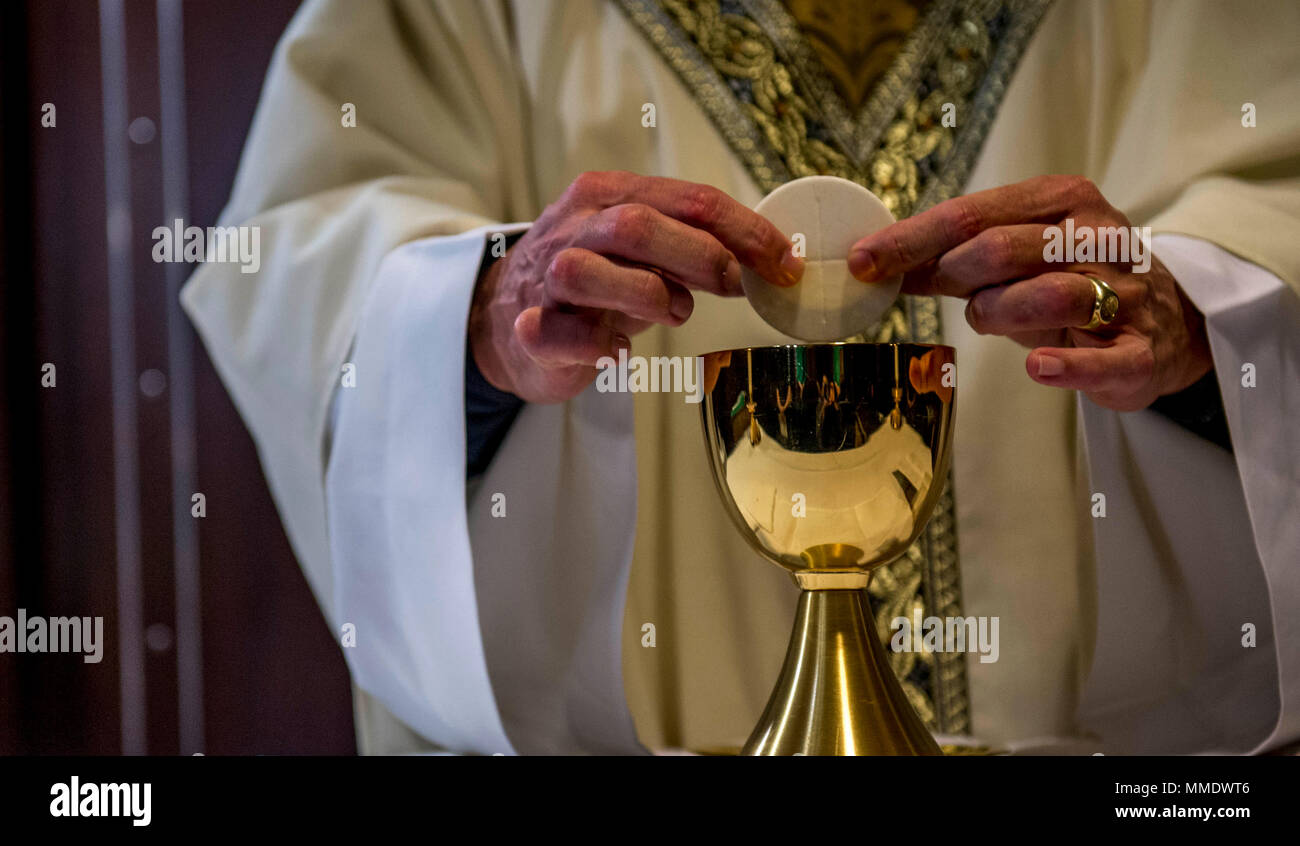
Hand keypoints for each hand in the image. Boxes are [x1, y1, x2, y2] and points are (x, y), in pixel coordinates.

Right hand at [470, 171, 802, 403]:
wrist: (505, 317)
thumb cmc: (593, 282)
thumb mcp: (641, 249)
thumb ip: (690, 243)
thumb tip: (766, 257)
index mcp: (608, 195)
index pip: (687, 199)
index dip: (745, 230)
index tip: (785, 263)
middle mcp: (574, 228)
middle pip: (639, 225)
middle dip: (703, 257)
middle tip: (737, 287)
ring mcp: (547, 278)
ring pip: (590, 272)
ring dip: (648, 296)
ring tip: (672, 312)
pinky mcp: (531, 330)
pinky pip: (562, 335)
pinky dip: (600, 346)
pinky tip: (618, 353)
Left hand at [847, 175, 1212, 410]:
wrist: (1163, 322)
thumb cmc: (1069, 283)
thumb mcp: (1011, 260)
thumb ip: (950, 259)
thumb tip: (874, 264)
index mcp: (1061, 201)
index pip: (971, 214)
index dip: (909, 240)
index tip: (861, 261)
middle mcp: (1095, 237)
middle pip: (1001, 249)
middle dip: (955, 274)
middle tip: (947, 290)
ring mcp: (1123, 293)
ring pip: (1047, 295)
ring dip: (998, 314)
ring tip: (992, 319)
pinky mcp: (1139, 350)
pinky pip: (1101, 359)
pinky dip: (1067, 364)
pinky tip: (1038, 368)